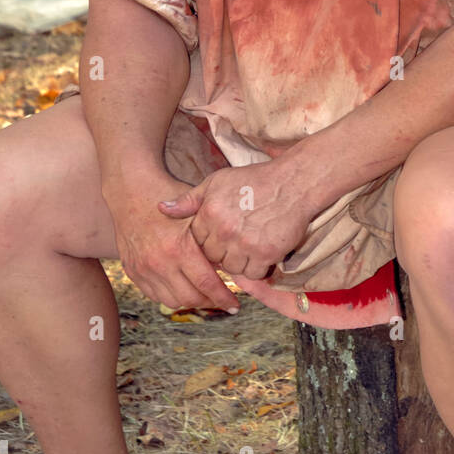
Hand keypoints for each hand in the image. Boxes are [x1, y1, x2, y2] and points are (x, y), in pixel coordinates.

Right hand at [106, 167, 240, 313]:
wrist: (131, 190)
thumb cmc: (169, 194)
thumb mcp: (196, 209)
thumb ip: (213, 236)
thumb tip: (233, 260)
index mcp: (179, 248)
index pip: (206, 284)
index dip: (223, 298)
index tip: (236, 305)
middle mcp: (159, 263)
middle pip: (190, 298)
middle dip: (210, 302)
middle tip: (222, 300)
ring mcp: (143, 269)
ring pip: (172, 301)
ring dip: (190, 300)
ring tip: (204, 294)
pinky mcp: (132, 271)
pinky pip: (154, 295)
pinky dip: (170, 295)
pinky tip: (182, 287)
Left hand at [158, 160, 313, 282]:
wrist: (292, 183)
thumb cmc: (254, 181)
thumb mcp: (217, 181)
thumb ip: (189, 199)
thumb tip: (161, 208)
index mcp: (210, 213)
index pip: (196, 242)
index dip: (207, 240)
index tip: (219, 233)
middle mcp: (224, 230)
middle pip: (212, 258)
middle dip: (222, 252)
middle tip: (236, 239)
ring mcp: (245, 244)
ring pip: (232, 268)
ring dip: (239, 261)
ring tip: (248, 244)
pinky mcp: (266, 253)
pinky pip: (253, 273)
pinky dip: (257, 266)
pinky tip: (261, 250)